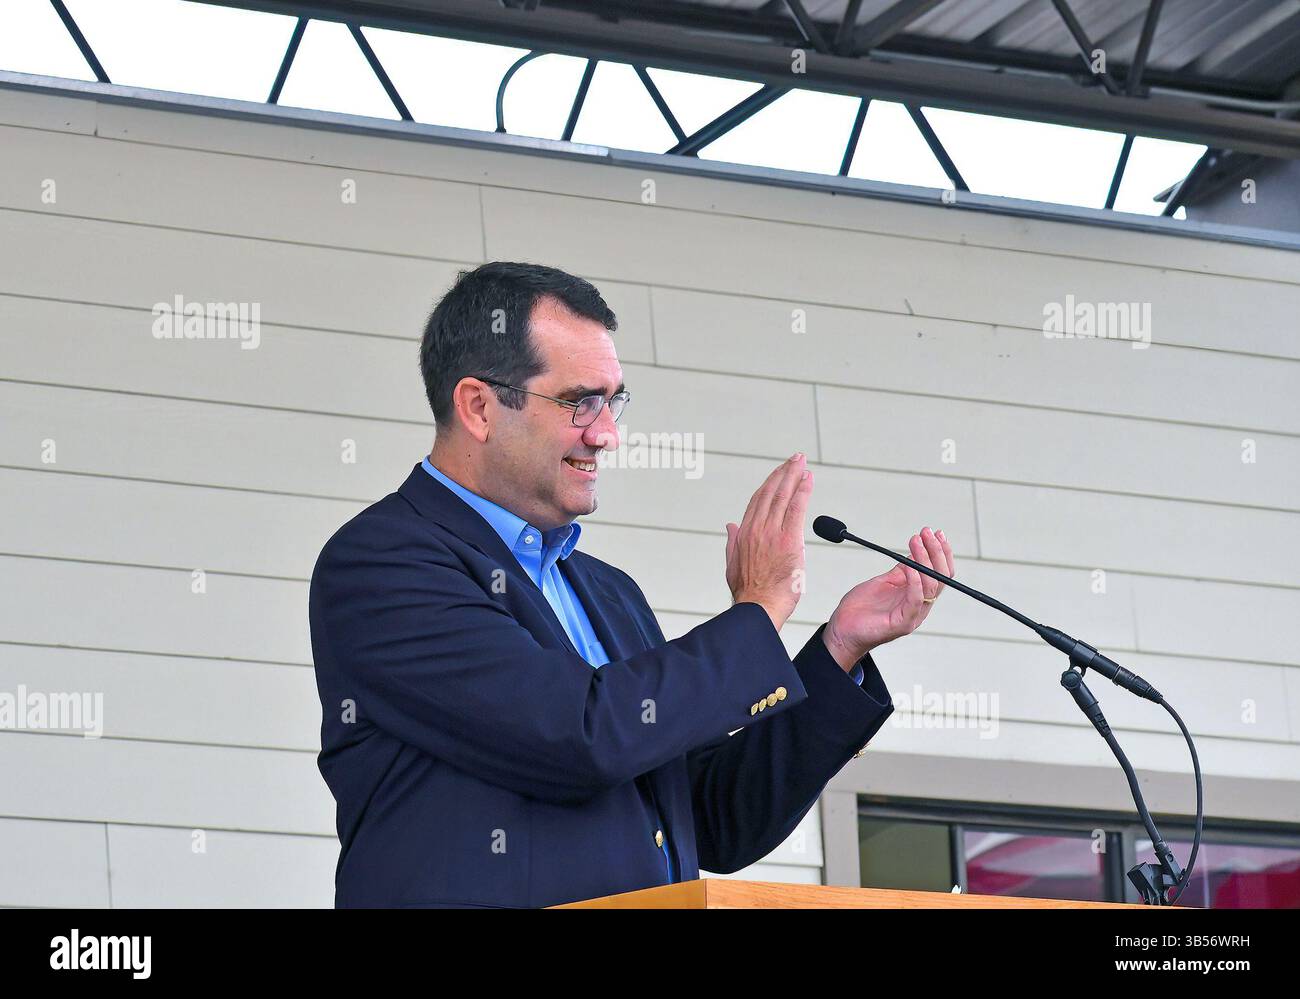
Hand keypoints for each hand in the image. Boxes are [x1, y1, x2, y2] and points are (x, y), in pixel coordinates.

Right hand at [725, 453, 812, 631]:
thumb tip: (730, 525)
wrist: (757, 608)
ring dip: (794, 476)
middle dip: (783, 473)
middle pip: (770, 492)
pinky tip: (808, 480)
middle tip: (795, 459)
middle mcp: (757, 529)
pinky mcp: (789, 540)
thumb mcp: (732, 565)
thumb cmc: (748, 593)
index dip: (769, 484)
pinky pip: (796, 509)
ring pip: (783, 496)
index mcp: (744, 534)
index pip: (757, 501)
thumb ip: (732, 543)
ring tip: (802, 462)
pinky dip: (802, 491)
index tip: (778, 473)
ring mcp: (772, 533)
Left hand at [823, 526, 954, 670]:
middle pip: (941, 578)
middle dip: (936, 551)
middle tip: (927, 532)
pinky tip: (910, 566)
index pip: (940, 573)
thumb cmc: (861, 609)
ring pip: (931, 586)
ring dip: (925, 559)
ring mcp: (913, 615)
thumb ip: (901, 571)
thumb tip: (915, 552)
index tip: (937, 533)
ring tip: (916, 541)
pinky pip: (915, 600)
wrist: (842, 630)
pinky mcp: (902, 623)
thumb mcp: (884, 582)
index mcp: (918, 596)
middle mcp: (920, 606)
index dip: (942, 552)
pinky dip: (915, 581)